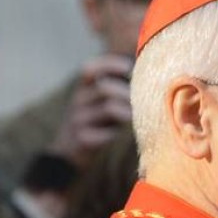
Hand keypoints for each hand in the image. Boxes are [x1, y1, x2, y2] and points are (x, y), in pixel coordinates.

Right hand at [50, 53, 134, 170]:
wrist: (70, 152)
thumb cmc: (96, 122)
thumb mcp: (99, 102)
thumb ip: (116, 88)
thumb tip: (146, 72)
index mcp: (83, 88)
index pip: (89, 69)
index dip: (110, 65)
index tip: (129, 68)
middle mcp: (78, 100)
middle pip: (105, 87)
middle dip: (128, 93)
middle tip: (143, 102)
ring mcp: (78, 120)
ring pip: (109, 108)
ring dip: (129, 113)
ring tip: (137, 119)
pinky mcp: (83, 139)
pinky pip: (107, 133)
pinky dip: (119, 133)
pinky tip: (124, 136)